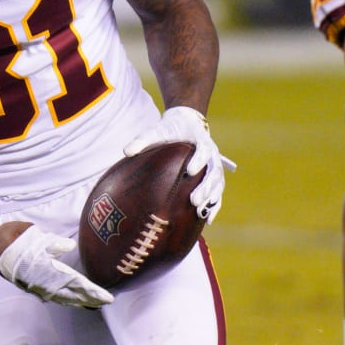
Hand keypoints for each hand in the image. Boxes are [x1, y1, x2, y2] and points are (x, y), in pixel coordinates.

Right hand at [0, 225, 113, 307]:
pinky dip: (62, 298)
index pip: (72, 281)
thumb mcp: (30, 234)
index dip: (88, 289)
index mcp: (42, 268)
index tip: (103, 296)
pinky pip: (50, 294)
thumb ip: (50, 242)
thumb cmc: (8, 238)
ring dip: (75, 300)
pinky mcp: (29, 284)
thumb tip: (68, 247)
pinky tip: (68, 299)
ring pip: (59, 296)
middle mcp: (39, 280)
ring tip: (90, 303)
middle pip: (69, 292)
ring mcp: (33, 284)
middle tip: (104, 302)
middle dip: (87, 297)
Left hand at [124, 106, 235, 223]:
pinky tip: (208, 220)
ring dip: (211, 198)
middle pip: (214, 171)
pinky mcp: (213, 176)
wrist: (187, 124)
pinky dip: (214, 206)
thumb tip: (126, 151)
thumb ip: (143, 139)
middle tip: (194, 200)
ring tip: (200, 212)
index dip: (199, 161)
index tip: (190, 171)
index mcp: (202, 141)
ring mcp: (215, 166)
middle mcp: (213, 154)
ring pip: (218, 184)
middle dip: (206, 187)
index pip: (204, 151)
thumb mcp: (158, 130)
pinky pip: (217, 192)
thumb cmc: (172, 129)